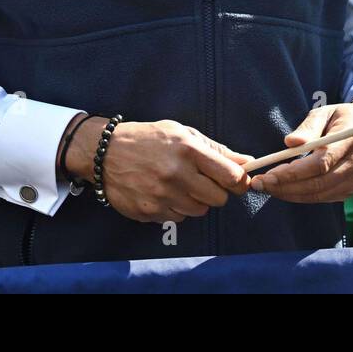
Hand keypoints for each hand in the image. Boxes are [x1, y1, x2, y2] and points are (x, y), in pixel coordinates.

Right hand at [63, 117, 250, 223]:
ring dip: (195, 201)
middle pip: (218, 199)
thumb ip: (216, 149)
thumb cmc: (149, 139)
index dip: (240, 182)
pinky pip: (178, 218)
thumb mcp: (182, 133)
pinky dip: (176, 209)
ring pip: (199, 211)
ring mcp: (161, 196)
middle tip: (203, 181)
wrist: (105, 153)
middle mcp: (176, 174)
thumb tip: (247, 162)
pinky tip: (163, 193)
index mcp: (188, 150)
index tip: (238, 182)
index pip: (230, 175)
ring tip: (179, 184)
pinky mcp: (149, 212)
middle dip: (216, 192)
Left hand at [248, 100, 352, 202]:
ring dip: (293, 194)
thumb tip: (289, 143)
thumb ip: (308, 127)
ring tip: (270, 188)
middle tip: (261, 184)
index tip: (267, 174)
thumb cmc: (347, 118)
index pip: (320, 162)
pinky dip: (307, 197)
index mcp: (351, 139)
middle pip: (319, 183)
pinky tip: (289, 190)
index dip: (292, 172)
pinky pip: (328, 198)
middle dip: (286, 187)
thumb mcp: (328, 112)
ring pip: (322, 194)